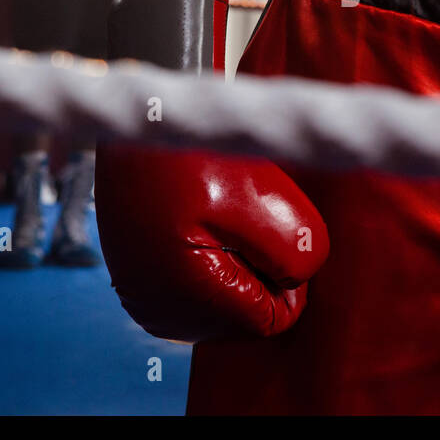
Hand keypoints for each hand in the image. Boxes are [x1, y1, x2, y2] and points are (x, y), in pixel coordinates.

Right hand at [96, 0, 329, 341]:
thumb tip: (303, 277)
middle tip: (241, 205)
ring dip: (238, 254)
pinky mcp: (142, 285)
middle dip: (261, 260)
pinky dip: (212, 252)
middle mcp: (166, 318)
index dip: (290, 266)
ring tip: (218, 206)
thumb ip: (298, 250)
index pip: (278, 315)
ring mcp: (149, 303)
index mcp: (194, 306)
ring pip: (229, 293)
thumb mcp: (263, 198)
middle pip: (252, 305)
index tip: (270, 216)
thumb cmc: (193, 154)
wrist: (136, 120)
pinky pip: (201, 282)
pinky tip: (200, 215)